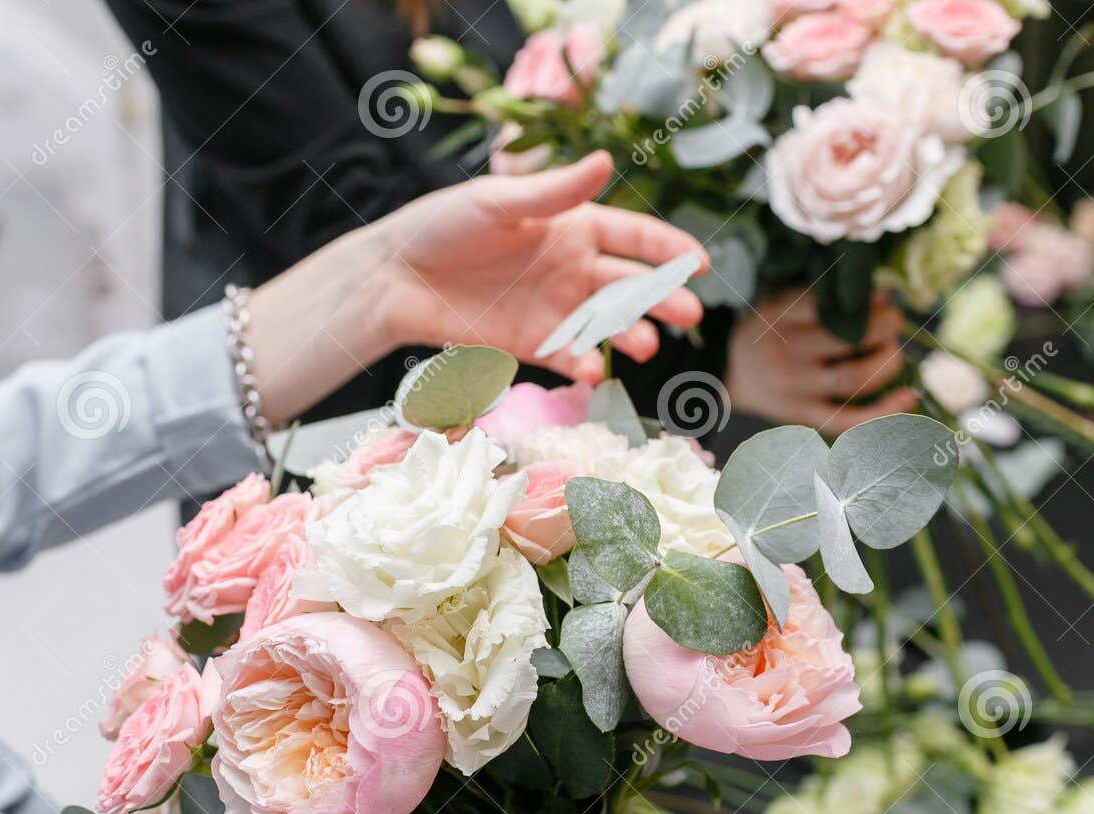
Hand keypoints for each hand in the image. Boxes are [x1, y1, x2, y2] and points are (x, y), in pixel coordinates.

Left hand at [375, 152, 709, 381]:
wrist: (395, 278)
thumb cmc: (442, 227)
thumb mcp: (497, 203)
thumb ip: (553, 193)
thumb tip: (605, 161)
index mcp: (571, 226)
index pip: (632, 236)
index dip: (668, 248)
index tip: (699, 263)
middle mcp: (571, 267)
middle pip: (629, 284)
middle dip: (662, 298)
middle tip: (687, 313)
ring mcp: (554, 308)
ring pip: (606, 324)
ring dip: (629, 334)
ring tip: (644, 345)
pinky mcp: (531, 343)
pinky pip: (568, 356)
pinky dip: (583, 365)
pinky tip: (592, 371)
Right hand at [726, 290, 912, 433]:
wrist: (728, 376)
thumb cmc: (763, 335)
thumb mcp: (778, 304)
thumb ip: (820, 297)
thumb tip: (880, 297)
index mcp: (778, 320)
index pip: (830, 306)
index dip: (866, 302)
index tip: (883, 298)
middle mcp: (787, 355)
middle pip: (848, 340)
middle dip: (885, 328)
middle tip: (894, 321)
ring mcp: (797, 389)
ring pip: (854, 380)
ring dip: (887, 362)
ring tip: (892, 351)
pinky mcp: (805, 415)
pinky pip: (848, 420)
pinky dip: (883, 412)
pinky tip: (909, 397)